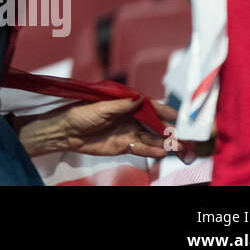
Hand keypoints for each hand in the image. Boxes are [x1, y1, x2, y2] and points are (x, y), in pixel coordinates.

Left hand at [19, 97, 179, 158]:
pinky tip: (162, 152)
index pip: (148, 106)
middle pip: (154, 123)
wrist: (66, 132)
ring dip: (164, 142)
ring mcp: (128, 132)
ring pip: (151, 137)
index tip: (178, 115)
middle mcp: (130, 117)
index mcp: (125, 104)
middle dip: (169, 129)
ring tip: (178, 147)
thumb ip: (121, 105)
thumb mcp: (100, 107)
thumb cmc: (80, 113)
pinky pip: (141, 148)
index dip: (163, 110)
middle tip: (184, 135)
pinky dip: (152, 150)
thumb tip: (141, 98)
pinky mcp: (123, 145)